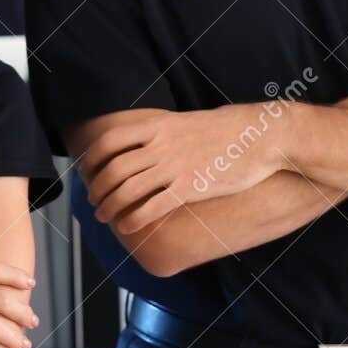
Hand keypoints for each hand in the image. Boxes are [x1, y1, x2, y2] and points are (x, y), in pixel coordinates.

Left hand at [80, 104, 285, 233]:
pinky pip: (152, 206)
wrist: (260, 136)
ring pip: (127, 189)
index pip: (110, 141)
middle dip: (97, 188)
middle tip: (94, 200)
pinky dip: (133, 218)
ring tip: (103, 216)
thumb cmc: (227, 129)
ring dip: (109, 206)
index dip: (92, 158)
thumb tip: (145, 139)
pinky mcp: (190, 187)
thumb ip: (162, 131)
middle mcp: (161, 145)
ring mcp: (174, 166)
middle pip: (113, 168)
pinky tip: (126, 226)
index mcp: (158, 125)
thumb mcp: (186, 121)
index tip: (87, 171)